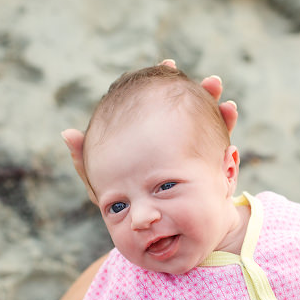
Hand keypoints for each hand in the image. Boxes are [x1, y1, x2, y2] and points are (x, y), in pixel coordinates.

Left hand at [61, 59, 238, 202]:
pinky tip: (231, 125)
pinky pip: (222, 151)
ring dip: (219, 110)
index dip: (163, 80)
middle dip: (202, 91)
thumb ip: (87, 163)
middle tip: (213, 82)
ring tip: (228, 104)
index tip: (168, 62)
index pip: (159, 103)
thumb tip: (67, 133)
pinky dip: (228, 137)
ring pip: (210, 125)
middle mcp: (175, 141)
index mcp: (151, 138)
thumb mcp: (104, 188)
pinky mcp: (210, 170)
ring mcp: (195, 153)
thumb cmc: (125, 209)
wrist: (156, 236)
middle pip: (190, 108)